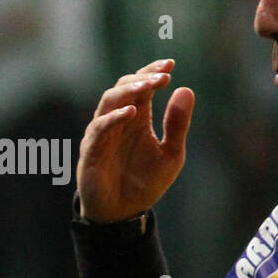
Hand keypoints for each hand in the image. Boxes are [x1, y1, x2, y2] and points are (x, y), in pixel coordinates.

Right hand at [76, 58, 194, 223]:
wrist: (123, 214)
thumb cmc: (144, 183)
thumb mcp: (171, 154)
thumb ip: (177, 125)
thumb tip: (186, 89)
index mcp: (137, 117)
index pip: (142, 86)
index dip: (153, 72)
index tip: (171, 63)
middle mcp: (118, 120)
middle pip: (124, 87)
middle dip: (143, 78)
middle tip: (163, 75)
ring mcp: (102, 133)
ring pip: (109, 101)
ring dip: (128, 91)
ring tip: (147, 86)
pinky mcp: (92, 151)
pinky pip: (99, 129)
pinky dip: (113, 118)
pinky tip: (131, 113)